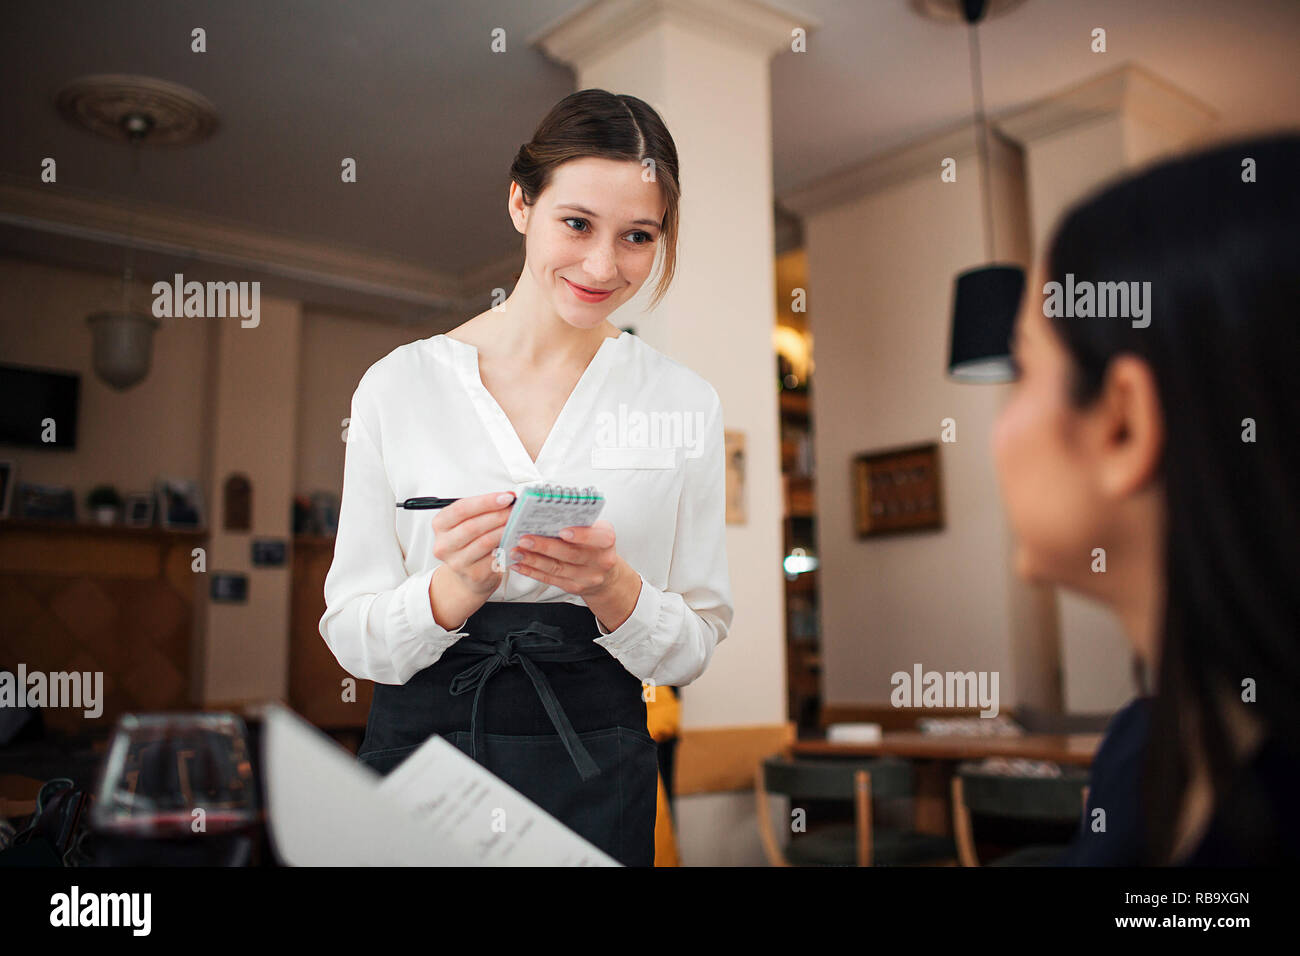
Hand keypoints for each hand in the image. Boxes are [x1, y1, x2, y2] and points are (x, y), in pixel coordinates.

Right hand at [431, 490, 515, 597]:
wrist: (468, 572)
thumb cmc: (469, 542)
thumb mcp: (469, 520)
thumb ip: (485, 508)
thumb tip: (508, 496)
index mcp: (440, 524)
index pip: (461, 509)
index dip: (485, 502)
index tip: (505, 497)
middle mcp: (444, 544)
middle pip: (472, 526)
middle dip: (498, 515)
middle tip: (514, 510)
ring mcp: (457, 562)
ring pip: (484, 542)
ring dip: (504, 530)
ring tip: (516, 522)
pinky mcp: (473, 574)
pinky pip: (493, 557)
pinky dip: (506, 546)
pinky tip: (514, 539)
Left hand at [508, 519, 623, 597]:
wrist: (606, 575)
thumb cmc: (596, 545)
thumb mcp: (596, 530)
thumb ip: (579, 522)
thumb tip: (547, 512)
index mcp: (606, 541)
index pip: (597, 538)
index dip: (580, 535)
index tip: (561, 530)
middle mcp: (600, 561)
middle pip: (570, 554)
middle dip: (544, 546)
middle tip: (524, 539)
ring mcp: (587, 577)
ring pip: (556, 568)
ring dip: (533, 560)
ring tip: (516, 551)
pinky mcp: (574, 587)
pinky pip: (550, 579)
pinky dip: (532, 571)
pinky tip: (519, 564)